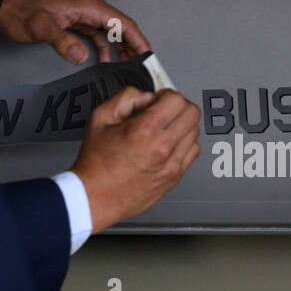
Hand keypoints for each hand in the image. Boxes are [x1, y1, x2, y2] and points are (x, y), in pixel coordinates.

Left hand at [0, 0, 150, 63]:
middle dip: (133, 46)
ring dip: (119, 49)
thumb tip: (82, 56)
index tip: (148, 56)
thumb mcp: (41, 27)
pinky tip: (106, 60)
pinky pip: (96, 33)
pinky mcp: (75, 18)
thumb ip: (63, 42)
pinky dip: (104, 46)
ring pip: (109, 31)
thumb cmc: (19, 10)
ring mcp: (82, 11)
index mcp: (88, 4)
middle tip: (141, 67)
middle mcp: (89, 5)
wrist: (2, 2)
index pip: (122, 23)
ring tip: (126, 67)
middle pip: (120, 27)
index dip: (138, 40)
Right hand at [71, 87, 200, 231]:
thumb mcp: (100, 118)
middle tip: (165, 110)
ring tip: (165, 129)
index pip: (177, 100)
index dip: (167, 94)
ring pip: (195, 132)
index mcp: (144, 130)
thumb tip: (146, 96)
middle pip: (192, 114)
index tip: (159, 99)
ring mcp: (171, 165)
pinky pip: (193, 152)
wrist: (95, 196)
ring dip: (182, 125)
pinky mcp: (174, 177)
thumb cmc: (96, 164)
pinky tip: (168, 145)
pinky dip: (184, 144)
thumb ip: (126, 98)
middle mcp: (162, 148)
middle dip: (179, 107)